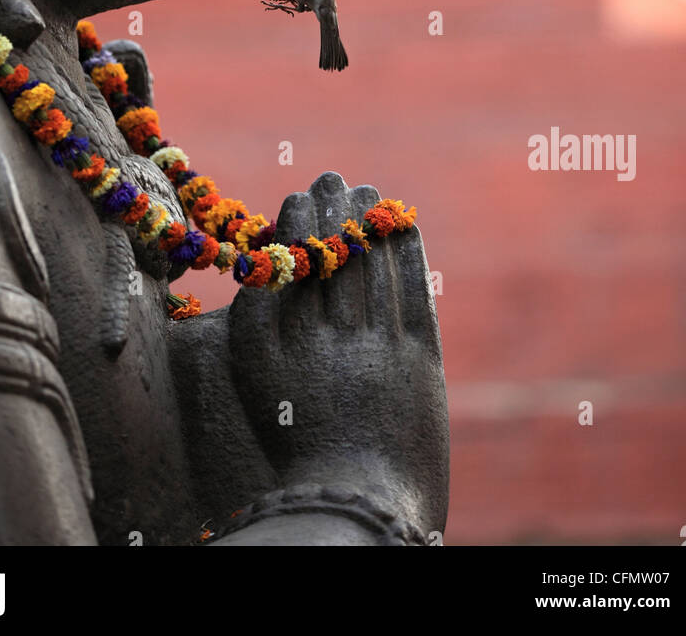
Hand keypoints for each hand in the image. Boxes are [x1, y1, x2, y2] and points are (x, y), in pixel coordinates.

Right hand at [227, 171, 448, 536]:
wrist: (360, 509)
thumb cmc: (305, 448)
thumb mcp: (268, 391)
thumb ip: (266, 331)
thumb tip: (278, 264)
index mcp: (273, 359)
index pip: (281, 268)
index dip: (293, 227)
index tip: (296, 197)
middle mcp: (321, 349)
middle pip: (327, 257)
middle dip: (332, 209)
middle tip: (333, 177)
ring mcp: (373, 355)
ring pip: (370, 267)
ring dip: (368, 220)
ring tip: (364, 191)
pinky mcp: (420, 366)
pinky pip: (413, 293)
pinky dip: (407, 253)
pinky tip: (402, 225)